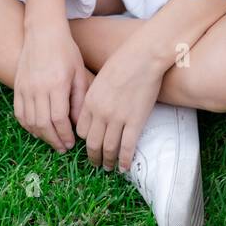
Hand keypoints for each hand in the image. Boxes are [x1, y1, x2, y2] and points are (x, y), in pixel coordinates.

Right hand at [13, 22, 86, 153]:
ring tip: (53, 141)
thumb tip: (78, 124)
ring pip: (30, 122)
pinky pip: (19, 113)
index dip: (65, 135)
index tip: (72, 143)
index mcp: (56, 84)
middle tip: (63, 148)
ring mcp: (25, 88)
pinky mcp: (17, 87)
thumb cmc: (66, 51)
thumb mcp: (78, 72)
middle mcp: (38, 88)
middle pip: (43, 124)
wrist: (43, 32)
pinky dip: (28, 126)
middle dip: (54, 140)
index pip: (58, 119)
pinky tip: (38, 130)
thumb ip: (79, 99)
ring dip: (41, 136)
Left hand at [76, 41, 165, 173]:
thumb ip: (95, 97)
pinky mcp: (135, 121)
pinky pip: (127, 147)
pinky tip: (124, 168)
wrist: (143, 57)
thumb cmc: (123, 62)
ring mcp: (118, 119)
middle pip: (93, 143)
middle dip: (93, 157)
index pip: (82, 131)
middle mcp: (100, 113)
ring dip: (108, 161)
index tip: (90, 146)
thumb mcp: (101, 79)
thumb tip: (96, 111)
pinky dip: (125, 160)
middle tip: (96, 164)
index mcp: (89, 101)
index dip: (86, 141)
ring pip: (109, 148)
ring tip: (109, 168)